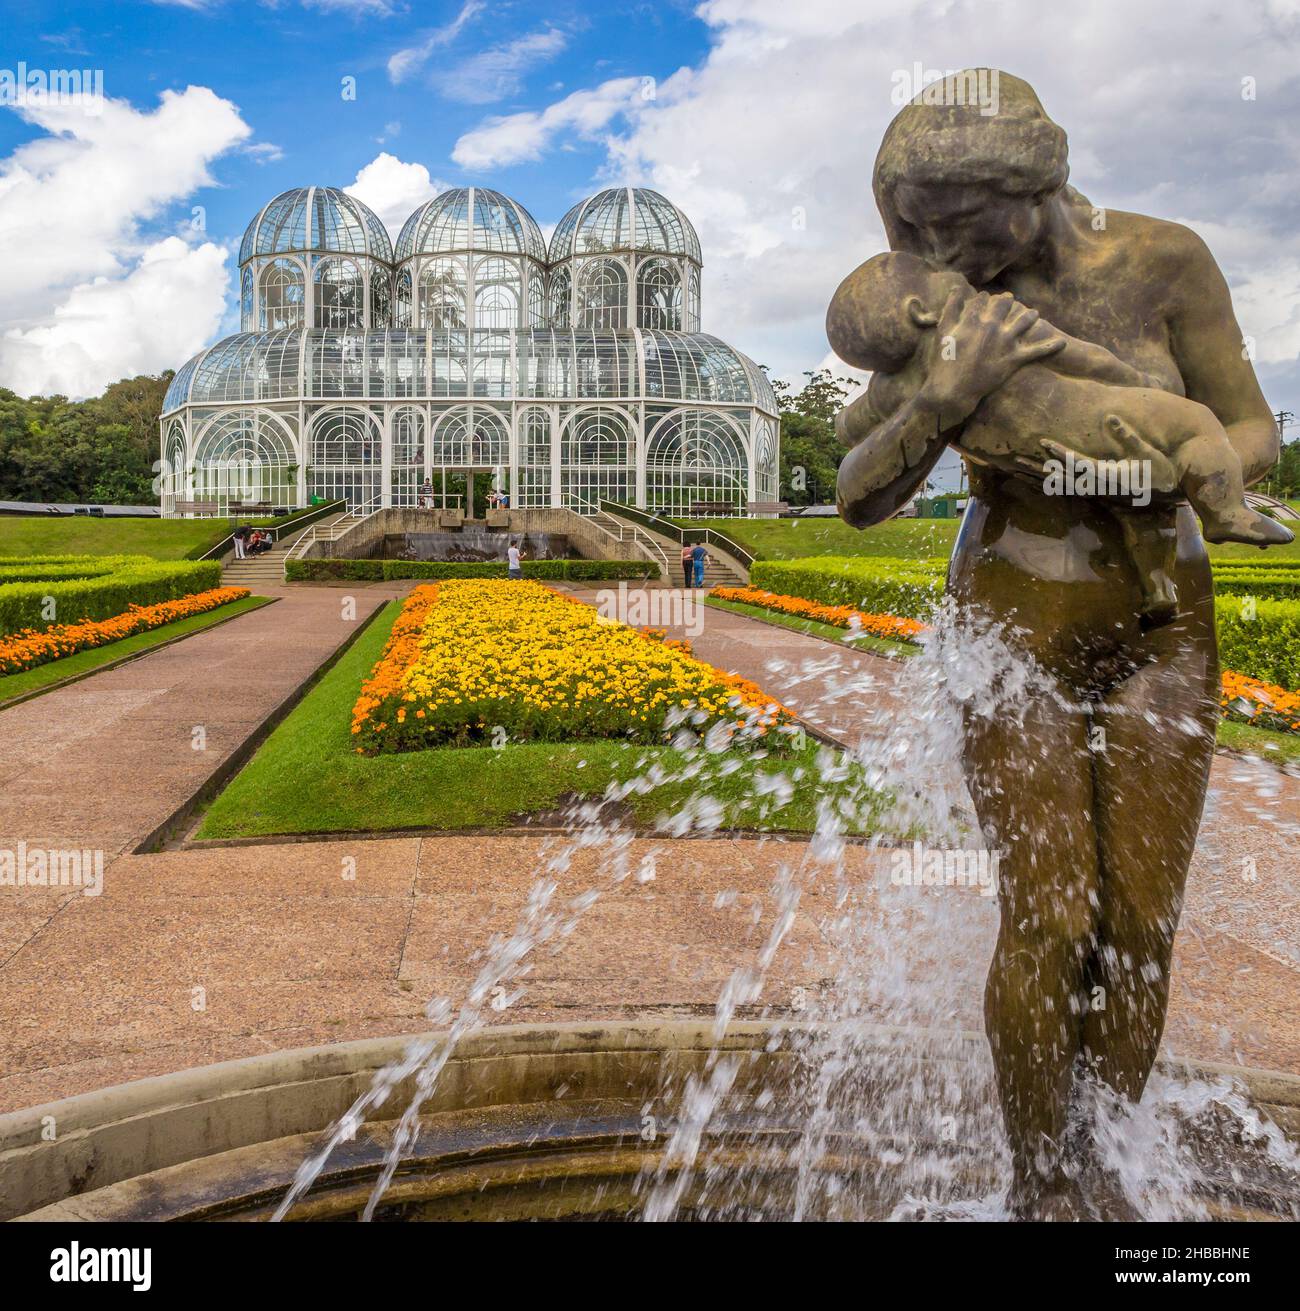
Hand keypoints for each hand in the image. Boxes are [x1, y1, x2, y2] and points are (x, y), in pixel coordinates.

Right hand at [918, 291, 1065, 426]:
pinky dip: (1050, 347)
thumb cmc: (942, 362)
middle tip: (1011, 300)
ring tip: (1033, 313)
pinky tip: (1062, 343)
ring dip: (1030, 315)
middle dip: (1007, 301)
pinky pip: (1036, 352)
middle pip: (1005, 305)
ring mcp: (1004, 343)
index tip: (986, 298)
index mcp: (974, 318)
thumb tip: (955, 289)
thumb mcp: (941, 332)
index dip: (984, 298)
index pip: (983, 299)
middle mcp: (992, 326)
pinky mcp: (1013, 360)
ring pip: (1024, 321)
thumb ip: (950, 308)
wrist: (951, 390)